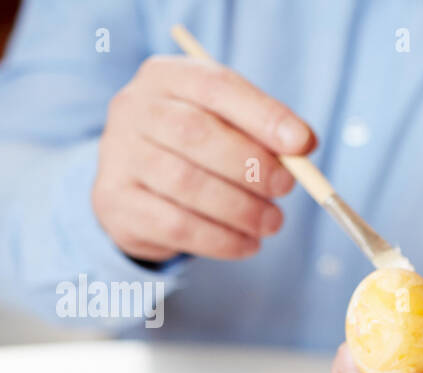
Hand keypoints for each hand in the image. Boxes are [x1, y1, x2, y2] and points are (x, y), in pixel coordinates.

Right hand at [93, 56, 315, 261]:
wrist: (136, 187)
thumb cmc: (194, 149)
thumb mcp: (225, 125)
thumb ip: (262, 130)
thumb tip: (305, 145)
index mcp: (166, 77)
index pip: (216, 86)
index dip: (263, 115)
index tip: (303, 144)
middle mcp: (133, 109)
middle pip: (195, 133)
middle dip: (252, 165)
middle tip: (286, 187)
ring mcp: (118, 155)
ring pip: (187, 183)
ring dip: (242, 208)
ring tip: (273, 222)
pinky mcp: (117, 202)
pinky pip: (176, 226)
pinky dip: (222, 240)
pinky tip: (248, 244)